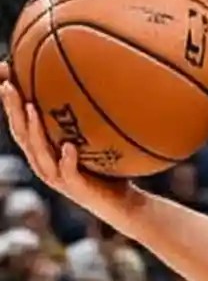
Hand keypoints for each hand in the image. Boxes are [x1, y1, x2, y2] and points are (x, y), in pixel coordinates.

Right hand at [0, 78, 130, 220]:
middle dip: (12, 111)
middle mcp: (46, 165)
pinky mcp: (78, 189)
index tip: (5, 76)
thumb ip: (87, 122)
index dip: (11, 104)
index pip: (21, 126)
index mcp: (45, 153)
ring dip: (34, 131)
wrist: (123, 204)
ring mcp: (60, 179)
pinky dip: (67, 160)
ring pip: (39, 154)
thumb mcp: (95, 142)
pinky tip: (68, 147)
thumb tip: (97, 83)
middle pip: (22, 136)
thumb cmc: (107, 171)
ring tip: (30, 108)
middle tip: (8, 85)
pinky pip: (69, 174)